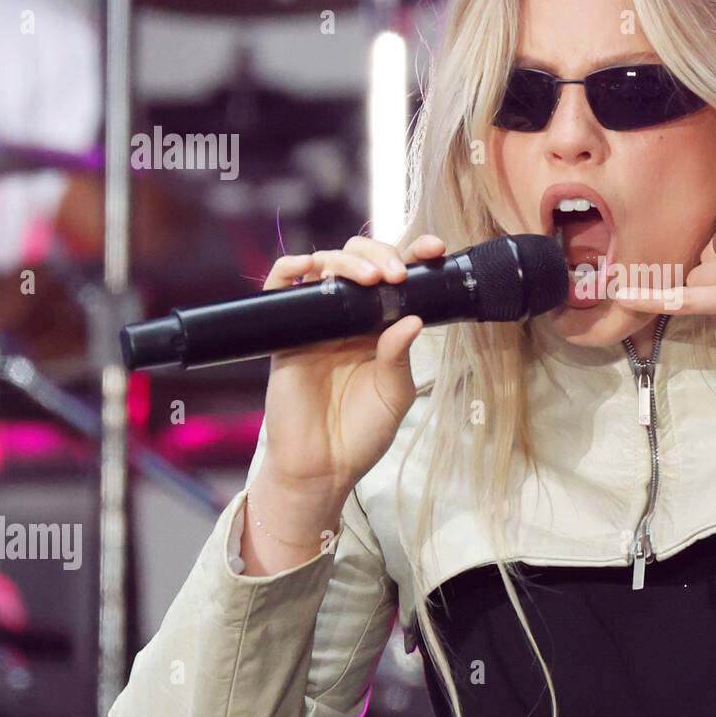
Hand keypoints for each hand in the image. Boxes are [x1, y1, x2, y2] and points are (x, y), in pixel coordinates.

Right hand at [250, 233, 445, 537]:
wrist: (322, 467)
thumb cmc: (361, 433)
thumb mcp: (394, 394)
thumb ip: (400, 356)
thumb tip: (412, 319)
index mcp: (382, 326)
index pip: (398, 278)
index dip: (414, 255)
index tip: (435, 249)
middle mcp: (350, 316)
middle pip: (360, 260)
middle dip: (381, 253)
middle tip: (397, 274)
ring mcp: (317, 321)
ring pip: (325, 264)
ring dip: (347, 259)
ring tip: (370, 278)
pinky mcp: (286, 333)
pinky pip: (280, 289)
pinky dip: (290, 268)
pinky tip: (310, 266)